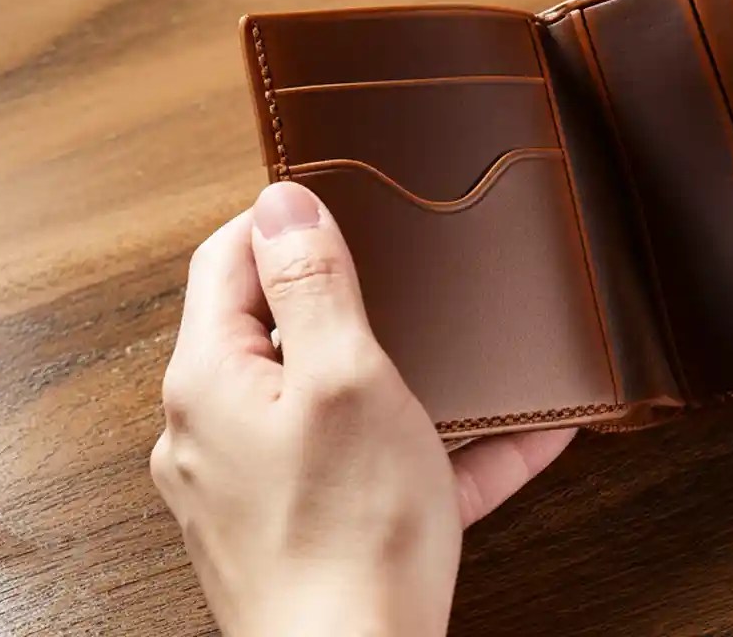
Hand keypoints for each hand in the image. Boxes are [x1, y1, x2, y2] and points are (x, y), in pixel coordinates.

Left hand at [151, 182, 572, 636]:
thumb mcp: (345, 377)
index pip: (227, 262)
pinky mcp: (308, 526)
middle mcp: (219, 430)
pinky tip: (521, 440)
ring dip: (408, 377)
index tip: (344, 202)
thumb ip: (313, 284)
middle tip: (410, 273)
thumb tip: (281, 202)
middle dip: (348, 300)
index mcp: (212, 380)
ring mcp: (262, 484)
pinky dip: (436, 449)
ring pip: (336, 404)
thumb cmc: (349, 531)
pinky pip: (376, 468)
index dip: (281, 222)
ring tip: (473, 356)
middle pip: (277, 334)